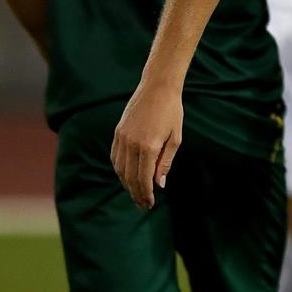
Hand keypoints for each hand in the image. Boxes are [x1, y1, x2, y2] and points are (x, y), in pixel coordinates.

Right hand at [111, 81, 183, 210]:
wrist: (158, 87)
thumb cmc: (172, 112)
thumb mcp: (176, 138)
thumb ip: (165, 162)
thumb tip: (159, 184)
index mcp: (148, 146)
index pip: (143, 179)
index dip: (145, 194)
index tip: (149, 204)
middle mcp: (131, 144)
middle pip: (129, 177)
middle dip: (136, 193)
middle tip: (142, 205)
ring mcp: (122, 137)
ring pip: (119, 168)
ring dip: (126, 183)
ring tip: (135, 193)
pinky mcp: (118, 131)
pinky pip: (115, 156)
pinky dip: (119, 169)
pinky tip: (126, 176)